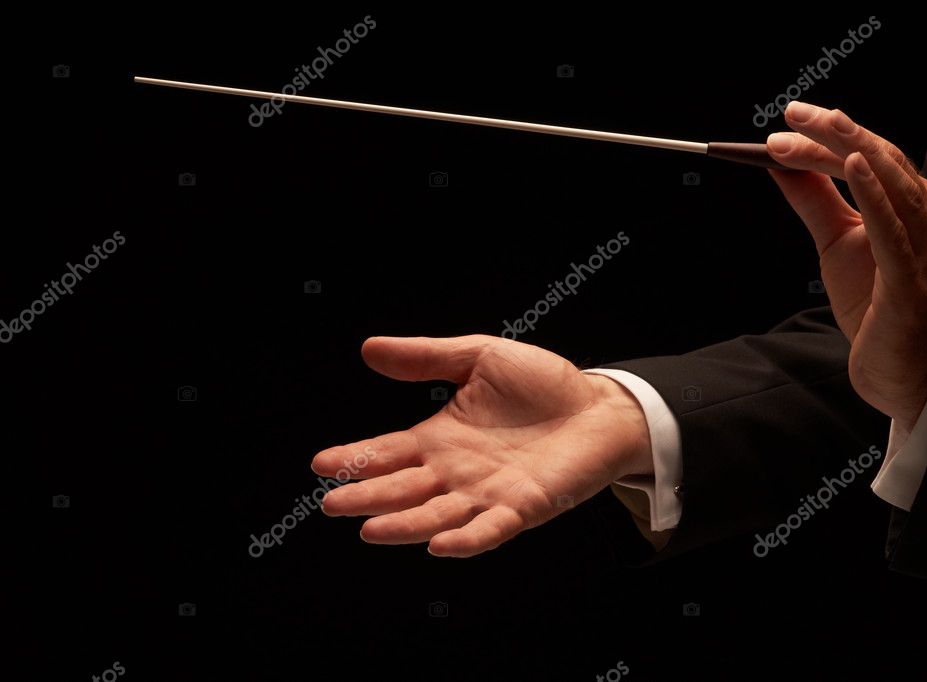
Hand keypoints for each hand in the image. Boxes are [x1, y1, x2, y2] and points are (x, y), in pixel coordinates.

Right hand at [311, 335, 651, 556]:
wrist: (599, 405)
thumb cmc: (541, 384)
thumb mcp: (478, 357)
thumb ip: (426, 357)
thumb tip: (369, 348)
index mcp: (441, 439)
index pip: (389, 453)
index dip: (356, 459)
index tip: (320, 464)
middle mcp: (457, 473)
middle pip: (403, 490)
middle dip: (368, 497)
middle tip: (332, 504)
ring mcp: (488, 493)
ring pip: (437, 515)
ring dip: (405, 525)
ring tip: (370, 529)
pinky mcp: (523, 507)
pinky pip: (490, 528)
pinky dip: (466, 540)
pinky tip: (440, 544)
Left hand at [765, 101, 926, 427]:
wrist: (900, 370)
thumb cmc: (876, 306)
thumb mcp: (837, 242)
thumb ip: (815, 200)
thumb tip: (782, 163)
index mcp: (913, 205)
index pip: (871, 156)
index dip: (829, 135)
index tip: (787, 121)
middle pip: (881, 160)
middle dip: (835, 133)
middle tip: (793, 113)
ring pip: (891, 184)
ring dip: (851, 149)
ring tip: (821, 123)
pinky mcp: (913, 277)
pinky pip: (894, 228)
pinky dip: (873, 193)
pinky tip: (853, 164)